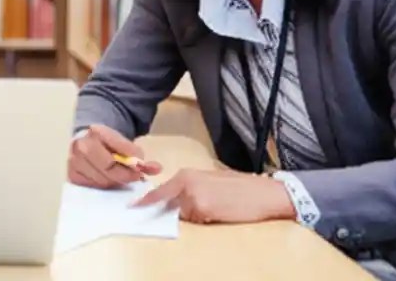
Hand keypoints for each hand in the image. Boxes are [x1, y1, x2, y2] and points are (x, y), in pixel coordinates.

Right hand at [67, 124, 162, 188]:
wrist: (85, 141)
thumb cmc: (106, 143)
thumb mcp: (122, 143)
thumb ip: (138, 155)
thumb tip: (157, 169)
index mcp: (96, 132)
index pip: (120, 151)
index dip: (133, 163)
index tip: (141, 167)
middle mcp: (81, 145)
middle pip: (110, 169)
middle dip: (126, 175)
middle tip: (135, 177)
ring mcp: (74, 161)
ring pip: (102, 180)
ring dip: (115, 182)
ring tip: (121, 177)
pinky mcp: (72, 175)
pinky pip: (93, 187)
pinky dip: (104, 185)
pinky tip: (107, 179)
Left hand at [133, 169, 295, 223]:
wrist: (261, 192)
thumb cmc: (239, 185)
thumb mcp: (210, 179)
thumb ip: (189, 186)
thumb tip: (175, 199)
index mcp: (186, 174)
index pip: (160, 191)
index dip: (146, 201)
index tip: (133, 206)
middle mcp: (185, 183)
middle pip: (169, 205)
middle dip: (177, 210)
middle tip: (202, 206)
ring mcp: (192, 197)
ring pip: (184, 214)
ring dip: (195, 215)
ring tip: (216, 206)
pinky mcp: (202, 209)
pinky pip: (196, 220)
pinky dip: (204, 219)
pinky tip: (219, 211)